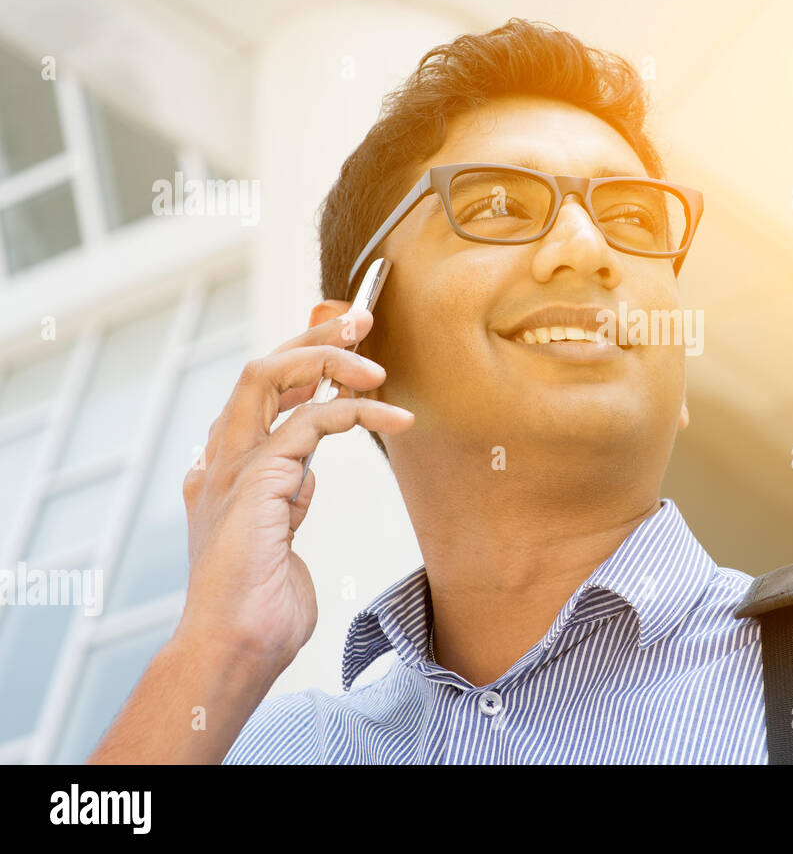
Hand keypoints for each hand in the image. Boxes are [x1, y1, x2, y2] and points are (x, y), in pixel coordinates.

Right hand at [175, 307, 412, 673]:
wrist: (236, 650)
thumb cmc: (262, 612)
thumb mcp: (280, 544)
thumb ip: (288, 504)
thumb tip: (305, 477)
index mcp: (224, 475)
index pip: (260, 397)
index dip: (304, 364)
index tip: (350, 347)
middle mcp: (221, 463)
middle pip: (260, 372)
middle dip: (313, 338)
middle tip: (362, 319)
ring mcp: (231, 469)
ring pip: (270, 377)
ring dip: (331, 359)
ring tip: (380, 368)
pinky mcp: (257, 481)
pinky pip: (310, 423)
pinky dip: (356, 412)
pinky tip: (393, 420)